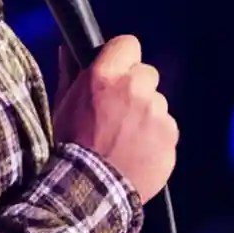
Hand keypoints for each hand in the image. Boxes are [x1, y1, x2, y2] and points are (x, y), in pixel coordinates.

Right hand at [52, 35, 178, 203]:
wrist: (90, 189)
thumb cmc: (71, 145)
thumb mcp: (63, 105)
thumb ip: (70, 72)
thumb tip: (68, 48)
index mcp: (105, 75)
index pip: (128, 43)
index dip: (123, 57)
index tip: (118, 71)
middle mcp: (134, 88)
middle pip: (146, 73)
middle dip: (136, 87)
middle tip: (120, 110)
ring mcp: (156, 112)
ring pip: (158, 102)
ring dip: (146, 113)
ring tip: (128, 136)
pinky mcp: (170, 135)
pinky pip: (167, 127)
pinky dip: (156, 136)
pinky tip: (139, 150)